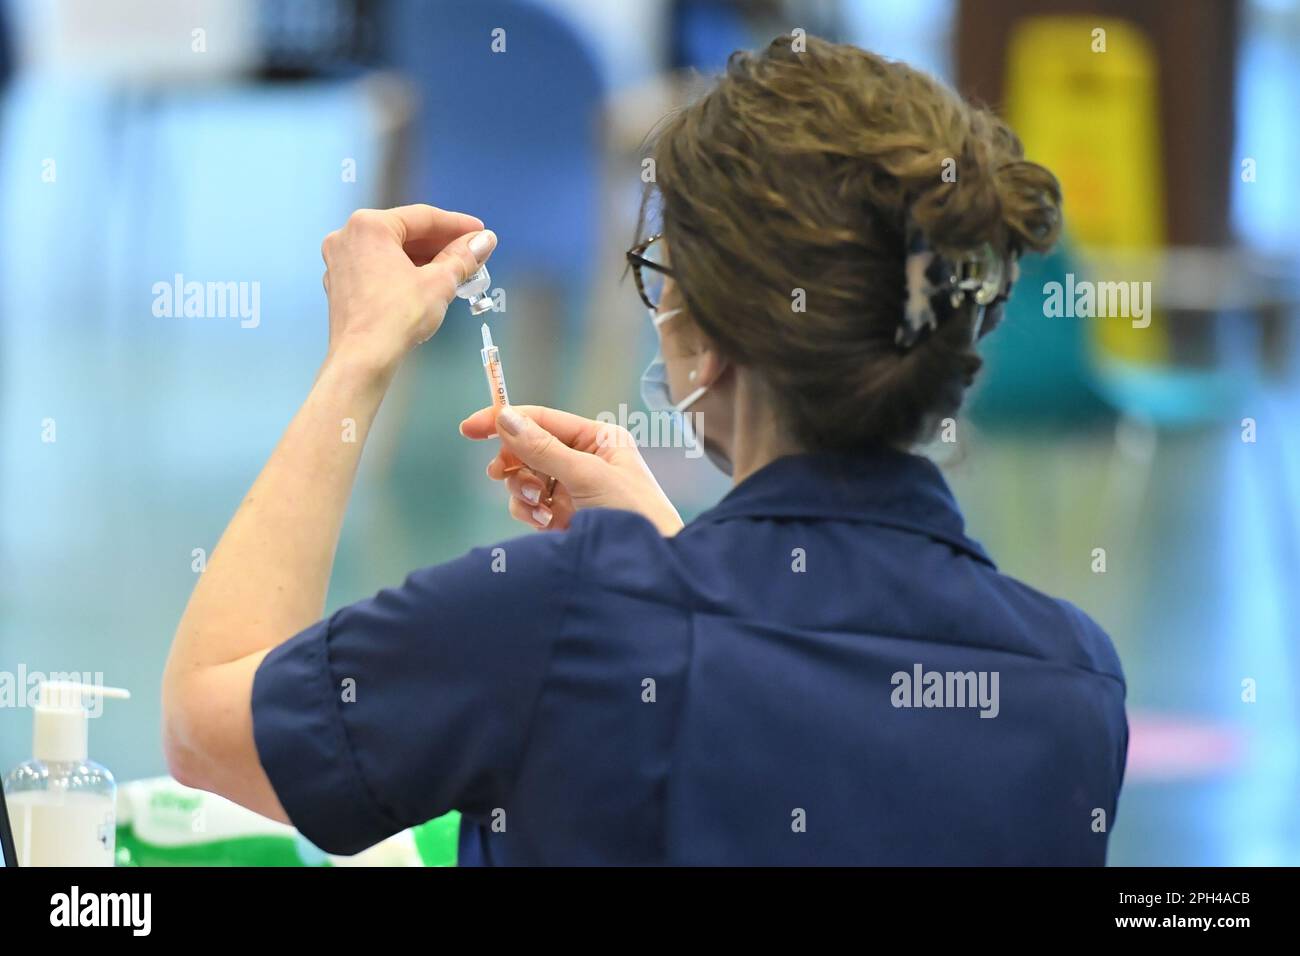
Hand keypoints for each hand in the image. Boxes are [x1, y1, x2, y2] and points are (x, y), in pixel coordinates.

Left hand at [320, 204, 495, 376]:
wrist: (363, 359)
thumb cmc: (397, 317)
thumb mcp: (439, 282)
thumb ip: (463, 257)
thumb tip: (484, 241)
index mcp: (369, 225)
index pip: (423, 217)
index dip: (457, 225)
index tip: (480, 232)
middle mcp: (348, 236)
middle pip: (405, 233)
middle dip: (441, 244)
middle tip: (472, 253)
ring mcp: (340, 261)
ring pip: (390, 251)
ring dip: (423, 259)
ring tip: (455, 271)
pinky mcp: (340, 285)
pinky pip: (377, 268)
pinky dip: (402, 272)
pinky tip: (426, 284)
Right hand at [459, 404, 684, 535]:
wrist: (650, 568)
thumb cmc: (633, 514)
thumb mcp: (587, 476)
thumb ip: (543, 449)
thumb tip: (505, 418)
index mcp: (598, 439)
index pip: (542, 419)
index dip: (504, 420)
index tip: (468, 428)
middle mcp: (585, 459)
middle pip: (527, 448)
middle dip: (515, 464)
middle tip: (500, 474)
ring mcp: (573, 489)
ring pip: (524, 478)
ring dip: (523, 492)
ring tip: (539, 508)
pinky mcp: (563, 516)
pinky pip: (529, 505)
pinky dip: (530, 512)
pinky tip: (546, 524)